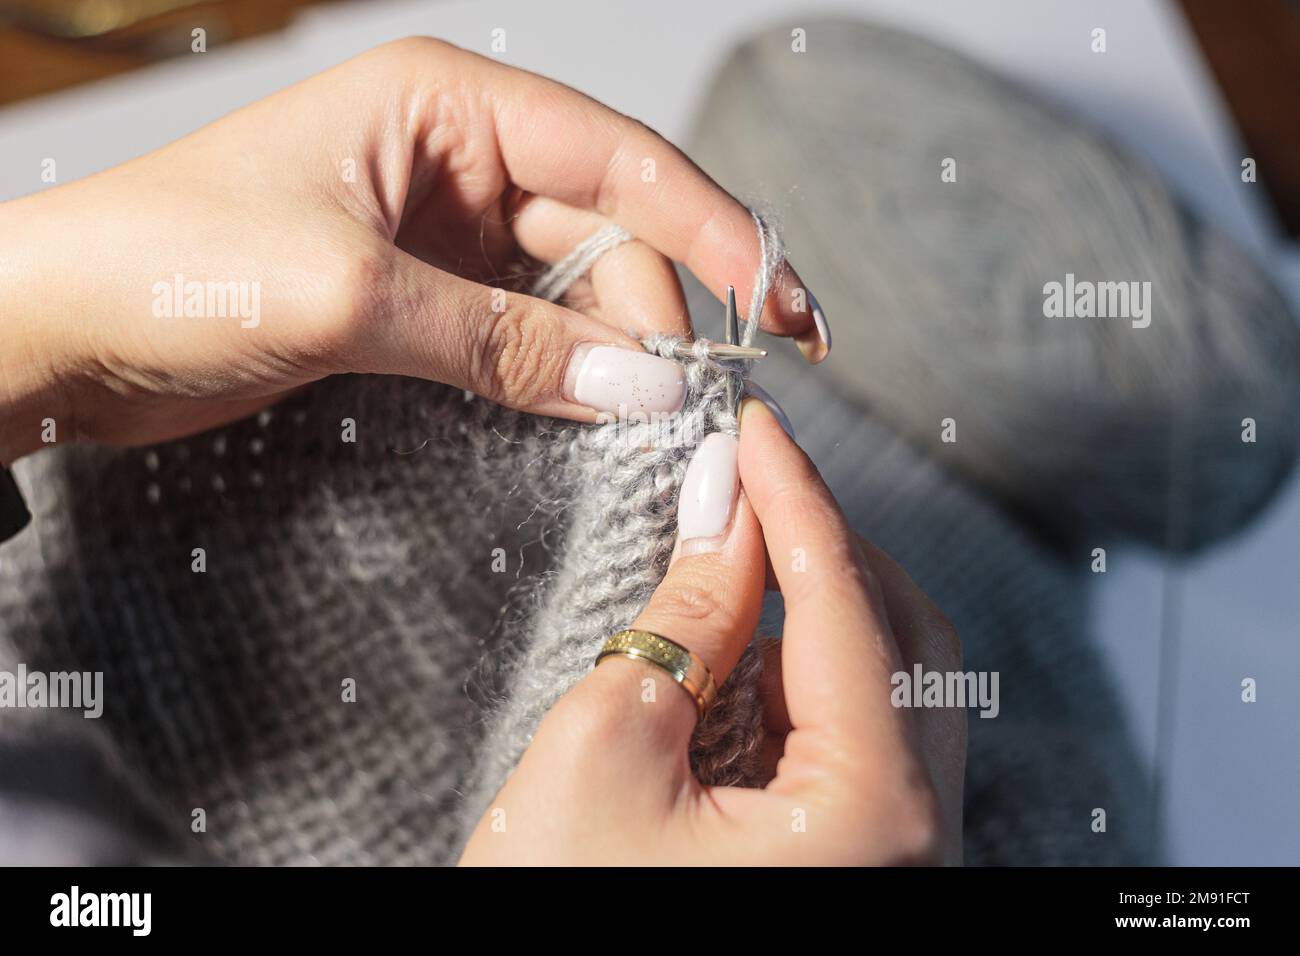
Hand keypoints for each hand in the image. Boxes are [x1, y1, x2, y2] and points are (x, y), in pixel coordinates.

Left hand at [0, 37, 827, 463]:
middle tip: (701, 402)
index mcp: (444, 103)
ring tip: (657, 421)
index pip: (619, 159)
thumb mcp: (352, 296)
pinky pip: (524, 332)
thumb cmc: (167, 266)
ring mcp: (441, 230)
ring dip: (618, 353)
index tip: (780, 301)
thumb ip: (504, 344)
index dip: (715, 228)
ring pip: (573, 290)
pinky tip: (597, 413)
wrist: (56, 332)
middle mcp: (456, 155)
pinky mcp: (421, 296)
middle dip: (662, 314)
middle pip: (608, 232)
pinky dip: (564, 375)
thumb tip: (641, 388)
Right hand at [459, 398, 965, 864]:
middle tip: (740, 483)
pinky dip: (805, 672)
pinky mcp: (851, 856)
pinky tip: (740, 645)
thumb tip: (723, 507)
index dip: (795, 497)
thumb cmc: (556, 913)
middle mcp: (912, 837)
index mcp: (871, 812)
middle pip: (899, 636)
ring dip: (813, 606)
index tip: (752, 425)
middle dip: (819, 545)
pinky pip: (858, 733)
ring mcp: (889, 851)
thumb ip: (686, 615)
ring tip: (730, 554)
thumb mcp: (607, 747)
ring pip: (886, 681)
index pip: (846, 604)